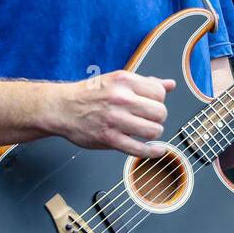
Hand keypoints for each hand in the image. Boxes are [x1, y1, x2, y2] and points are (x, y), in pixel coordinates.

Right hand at [49, 70, 175, 158]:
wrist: (62, 108)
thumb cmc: (91, 94)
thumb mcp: (118, 80)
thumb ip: (145, 83)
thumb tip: (170, 85)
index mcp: (124, 81)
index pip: (159, 93)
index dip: (159, 101)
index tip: (151, 105)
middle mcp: (121, 99)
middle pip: (160, 112)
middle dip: (159, 118)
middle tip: (150, 119)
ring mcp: (115, 120)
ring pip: (153, 131)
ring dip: (154, 133)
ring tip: (146, 131)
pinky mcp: (109, 139)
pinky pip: (139, 149)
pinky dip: (152, 152)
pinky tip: (157, 150)